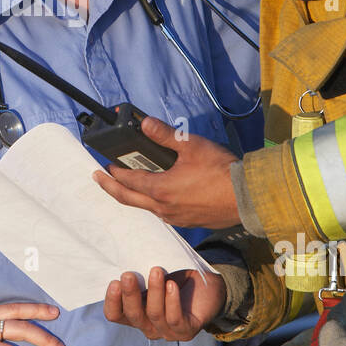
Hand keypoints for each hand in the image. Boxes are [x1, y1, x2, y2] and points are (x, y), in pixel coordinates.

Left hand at [93, 117, 240, 227]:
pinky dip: (152, 202)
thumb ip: (165, 135)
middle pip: (128, 199)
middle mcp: (163, 208)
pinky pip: (162, 213)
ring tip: (127, 184)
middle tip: (97, 178)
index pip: (128, 180)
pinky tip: (158, 194)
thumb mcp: (191, 146)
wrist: (247, 197)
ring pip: (145, 207)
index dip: (113, 172)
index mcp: (160, 190)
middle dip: (110, 187)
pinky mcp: (187, 221)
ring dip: (132, 195)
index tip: (104, 165)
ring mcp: (175, 218)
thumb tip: (145, 123)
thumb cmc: (220, 171)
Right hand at [103, 265, 224, 341]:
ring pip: (154, 314)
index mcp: (136, 313)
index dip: (112, 301)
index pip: (115, 314)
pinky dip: (171, 301)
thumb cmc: (177, 277)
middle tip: (128, 274)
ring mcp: (166, 332)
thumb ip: (140, 272)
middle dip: (129, 295)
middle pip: (133, 316)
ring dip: (154, 291)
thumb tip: (126, 254)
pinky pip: (174, 318)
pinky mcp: (185, 331)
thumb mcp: (155, 274)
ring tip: (156, 271)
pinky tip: (172, 285)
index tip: (114, 282)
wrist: (209, 286)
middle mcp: (148, 326)